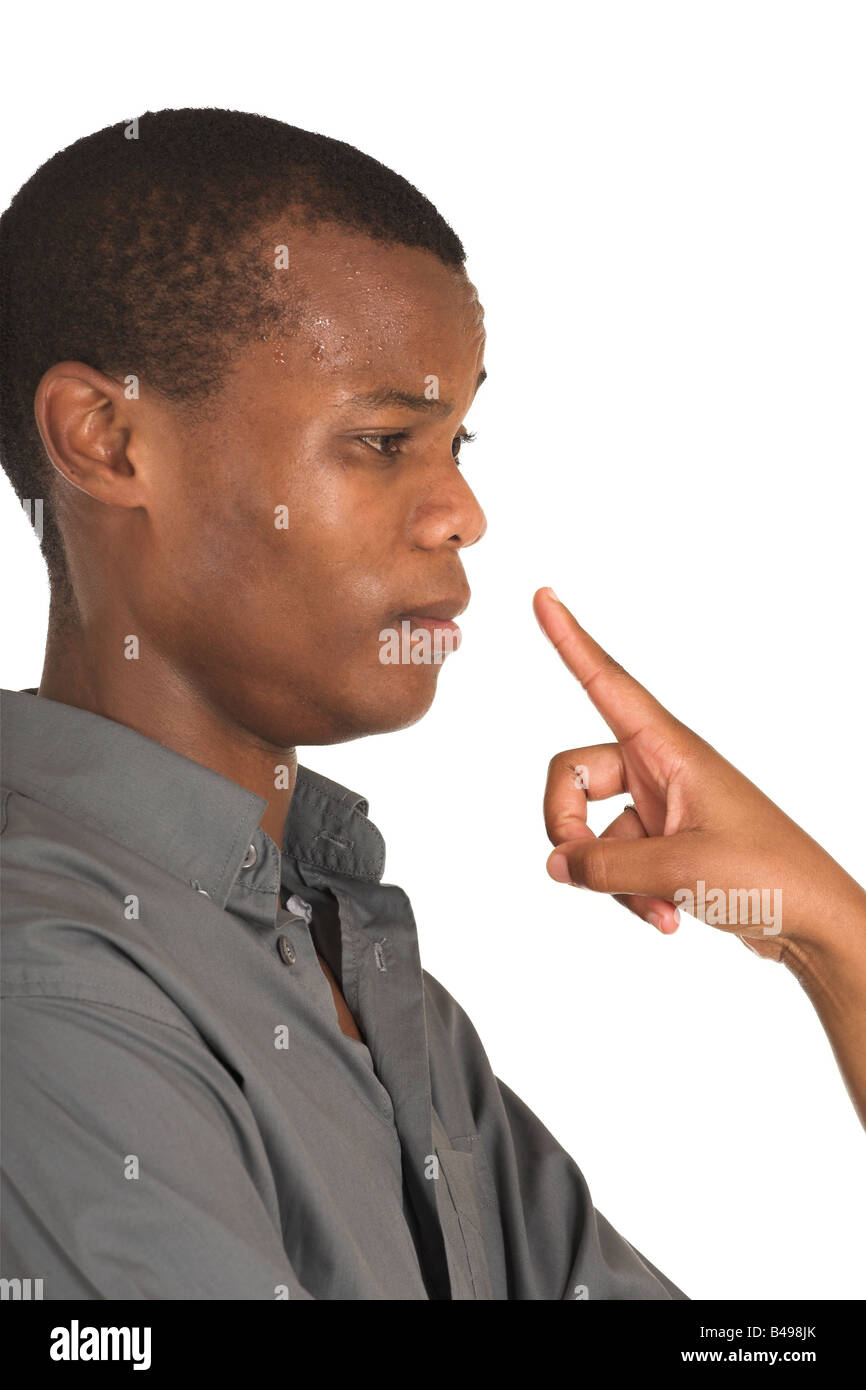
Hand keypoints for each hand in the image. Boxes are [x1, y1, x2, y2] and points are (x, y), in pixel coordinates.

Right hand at [534, 587, 863, 958]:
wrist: (815, 922)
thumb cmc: (768, 875)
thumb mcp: (678, 869)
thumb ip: (603, 864)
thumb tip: (556, 863)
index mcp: (671, 749)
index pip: (607, 682)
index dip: (571, 639)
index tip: (544, 596)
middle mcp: (661, 769)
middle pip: (573, 774)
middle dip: (566, 826)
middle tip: (576, 868)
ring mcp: (662, 807)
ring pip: (594, 831)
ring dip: (609, 877)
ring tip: (657, 907)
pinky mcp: (666, 844)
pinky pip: (617, 861)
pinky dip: (630, 893)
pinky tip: (667, 917)